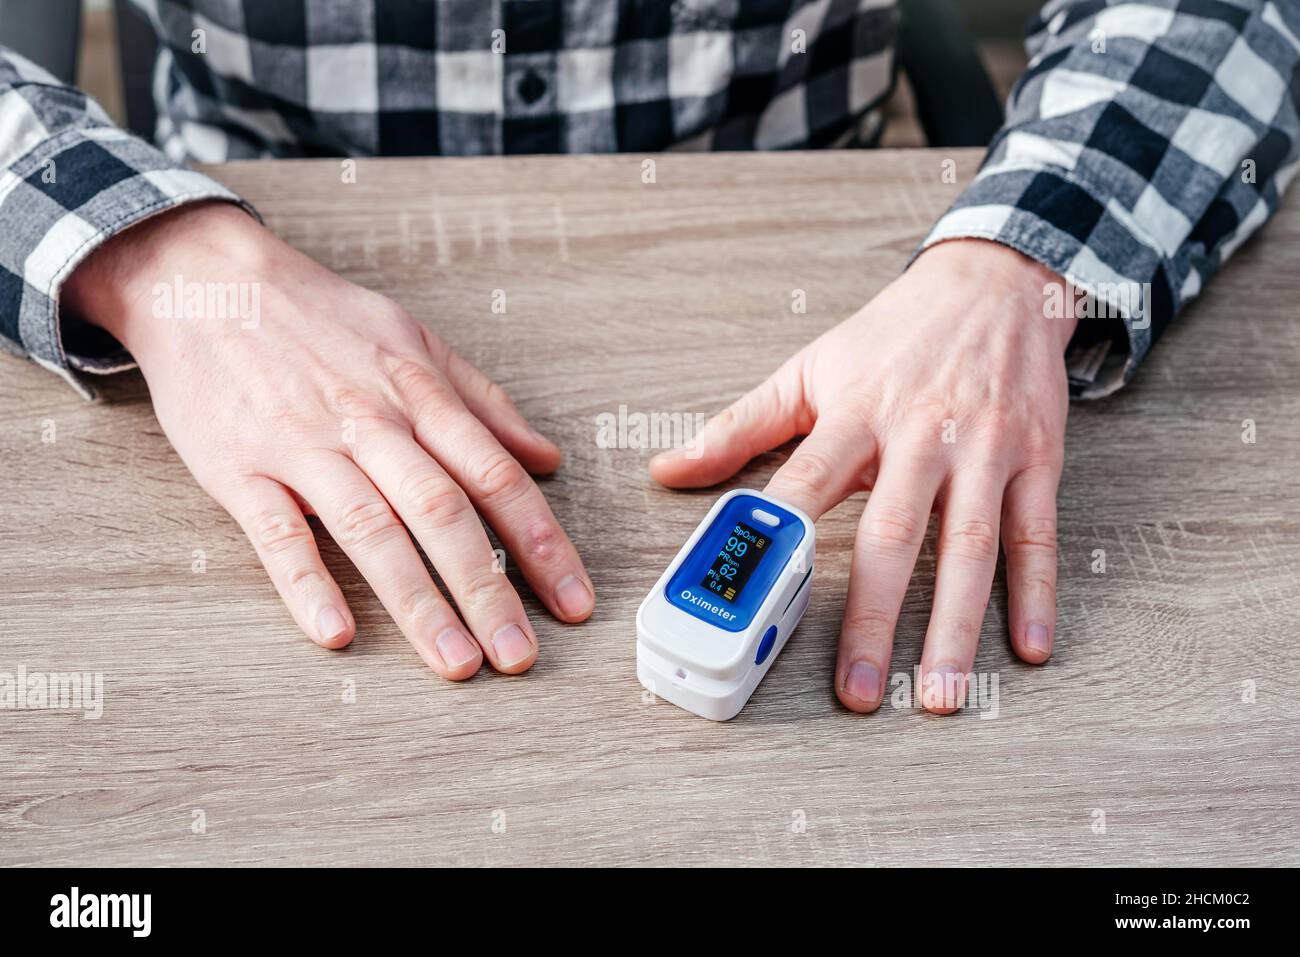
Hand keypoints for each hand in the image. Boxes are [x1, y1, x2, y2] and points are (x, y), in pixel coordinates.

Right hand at [65, 202, 593, 678]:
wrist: (207, 281)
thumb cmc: (321, 318)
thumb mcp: (416, 340)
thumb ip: (484, 403)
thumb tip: (547, 457)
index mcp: (418, 393)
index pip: (495, 476)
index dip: (541, 542)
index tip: (573, 601)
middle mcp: (369, 422)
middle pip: (442, 511)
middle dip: (488, 588)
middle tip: (520, 655)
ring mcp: (303, 445)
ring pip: (370, 528)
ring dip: (417, 601)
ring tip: (455, 662)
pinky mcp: (239, 468)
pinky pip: (275, 532)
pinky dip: (305, 583)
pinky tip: (335, 634)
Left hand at [651, 239, 1076, 713]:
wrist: (995, 282)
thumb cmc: (894, 335)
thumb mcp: (810, 367)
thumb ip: (739, 425)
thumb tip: (668, 471)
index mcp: (857, 412)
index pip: (807, 483)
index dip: (781, 538)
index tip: (758, 597)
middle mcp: (921, 433)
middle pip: (893, 534)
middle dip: (873, 618)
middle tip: (858, 690)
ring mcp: (985, 448)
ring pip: (970, 547)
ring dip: (954, 627)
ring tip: (937, 693)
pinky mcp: (1037, 458)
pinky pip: (1035, 534)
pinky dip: (1036, 593)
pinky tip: (1026, 648)